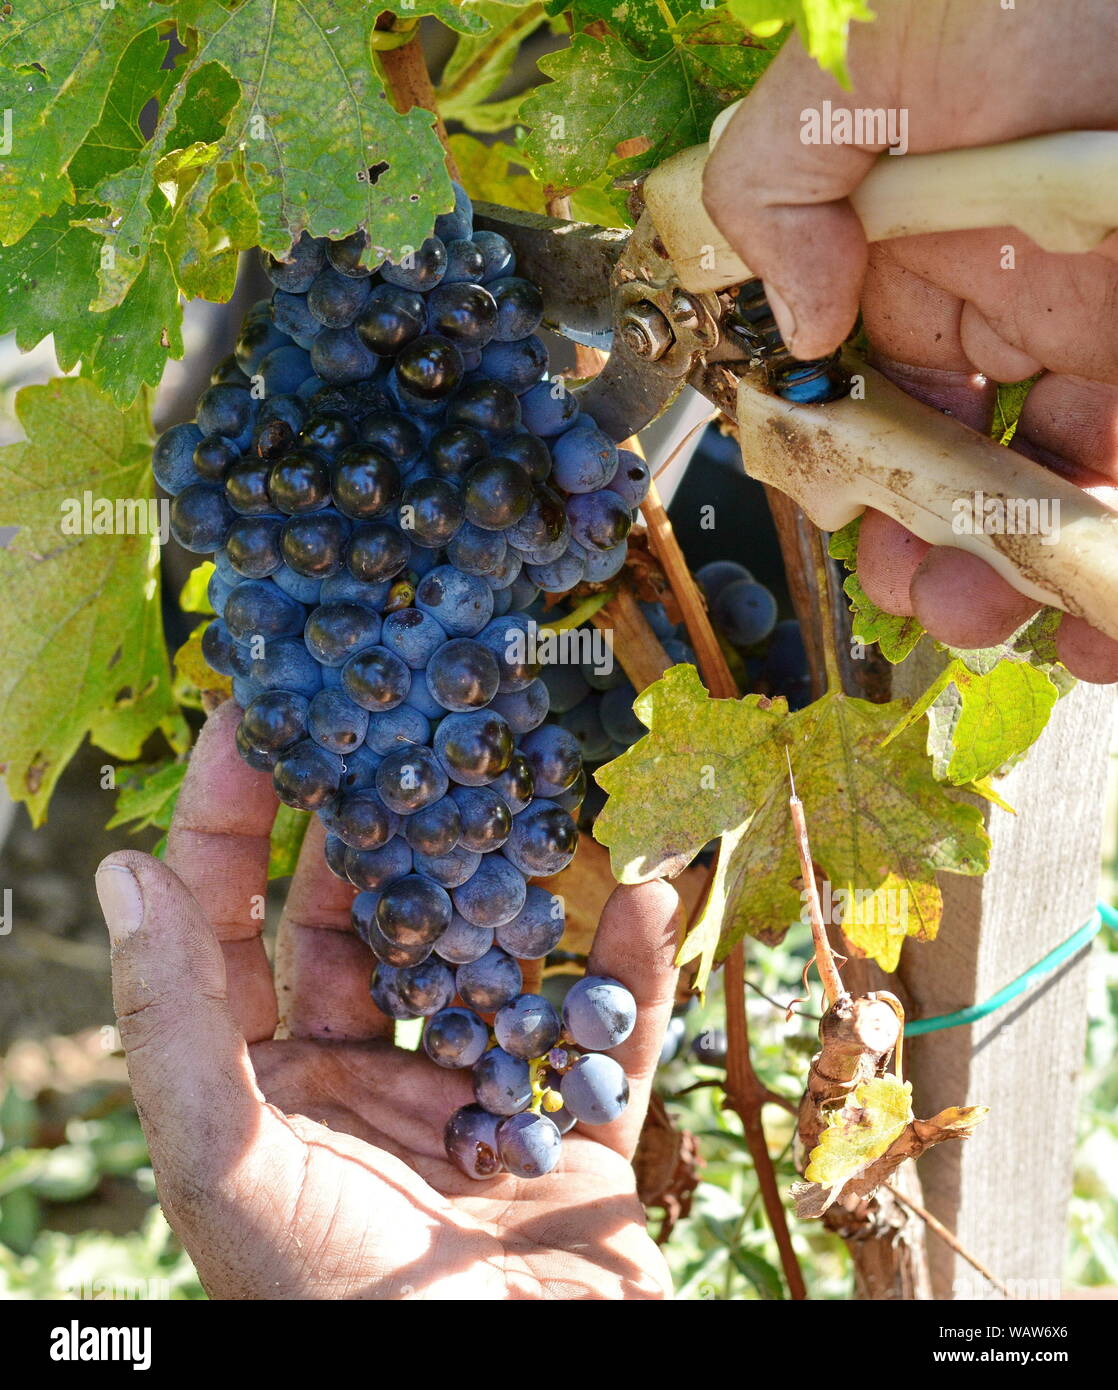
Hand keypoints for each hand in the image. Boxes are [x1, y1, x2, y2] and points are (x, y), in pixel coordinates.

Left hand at [94, 702, 679, 1299]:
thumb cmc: (338, 1304)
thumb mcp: (232, 1166)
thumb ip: (176, 1023)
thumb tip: (126, 871)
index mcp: (265, 1087)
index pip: (232, 923)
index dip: (234, 817)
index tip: (258, 716)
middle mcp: (363, 1080)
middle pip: (366, 923)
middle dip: (379, 825)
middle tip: (400, 722)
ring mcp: (473, 1104)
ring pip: (490, 959)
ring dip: (508, 882)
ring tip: (520, 788)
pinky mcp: (574, 1135)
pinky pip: (608, 1030)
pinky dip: (631, 970)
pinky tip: (647, 896)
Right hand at [703, 0, 1117, 680]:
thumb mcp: (839, 72)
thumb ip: (776, 193)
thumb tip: (797, 326)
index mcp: (904, 260)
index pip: (869, 401)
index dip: (860, 480)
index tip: (860, 532)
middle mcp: (1002, 300)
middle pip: (967, 460)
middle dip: (949, 550)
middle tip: (946, 608)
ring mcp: (1096, 310)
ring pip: (1062, 471)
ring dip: (1039, 564)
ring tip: (1034, 625)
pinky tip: (1110, 599)